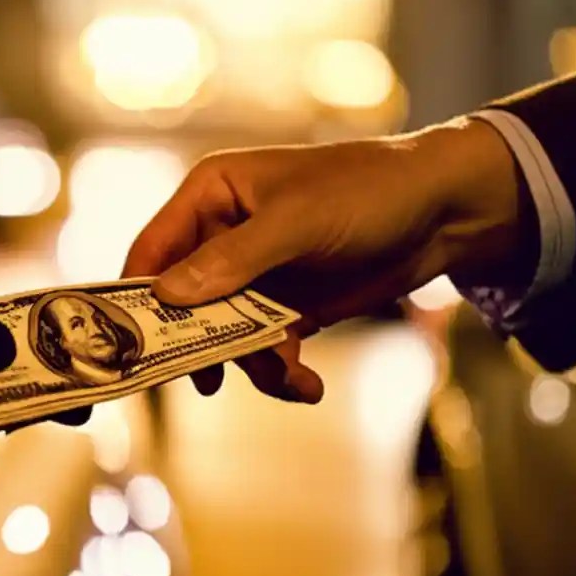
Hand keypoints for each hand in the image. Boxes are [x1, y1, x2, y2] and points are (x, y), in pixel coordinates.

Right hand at [123, 117, 531, 402]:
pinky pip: (263, 349)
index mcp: (211, 195)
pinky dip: (281, 373)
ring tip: (291, 377)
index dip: (137, 298)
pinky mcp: (287, 307)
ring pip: (223, 336)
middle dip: (201, 343)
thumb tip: (169, 296)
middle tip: (208, 380)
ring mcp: (254, 276)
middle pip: (182, 304)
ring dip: (251, 364)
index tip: (133, 348)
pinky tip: (308, 386)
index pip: (152, 251)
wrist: (443, 211)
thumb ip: (233, 259)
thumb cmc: (368, 190)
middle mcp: (222, 236)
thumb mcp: (297, 221)